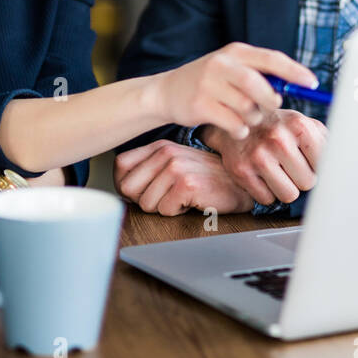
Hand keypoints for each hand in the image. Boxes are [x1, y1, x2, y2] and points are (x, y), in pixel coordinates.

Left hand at [114, 140, 256, 215]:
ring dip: (165, 207)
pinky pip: (165, 210)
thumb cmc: (205, 178)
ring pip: (146, 203)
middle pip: (128, 187)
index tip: (145, 189)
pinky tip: (192, 201)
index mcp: (159, 146)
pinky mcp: (186, 184)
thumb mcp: (173, 166)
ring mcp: (176, 167)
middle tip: (168, 195)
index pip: (120, 165)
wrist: (238, 184)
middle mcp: (166, 152)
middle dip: (146, 199)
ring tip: (183, 196)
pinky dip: (178, 211)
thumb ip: (147, 170)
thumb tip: (121, 187)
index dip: (127, 184)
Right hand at [156, 42, 317, 141]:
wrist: (166, 92)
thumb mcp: (231, 69)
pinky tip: (235, 128)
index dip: (295, 72)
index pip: (272, 58)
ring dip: (253, 119)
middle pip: (258, 85)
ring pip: (247, 108)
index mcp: (235, 51)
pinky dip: (240, 131)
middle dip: (270, 101)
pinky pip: (233, 124)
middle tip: (270, 107)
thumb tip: (294, 87)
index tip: (314, 83)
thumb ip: (258, 75)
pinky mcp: (200, 105)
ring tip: (245, 118)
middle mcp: (221, 64)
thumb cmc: (208, 83)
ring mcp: (208, 84)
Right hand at [203, 109, 326, 205]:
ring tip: (277, 170)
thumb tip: (347, 164)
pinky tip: (262, 174)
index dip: (317, 167)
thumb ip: (325, 141)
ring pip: (289, 195)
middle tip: (290, 164)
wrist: (237, 121)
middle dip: (301, 177)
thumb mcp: (302, 123)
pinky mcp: (241, 171)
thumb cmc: (276, 126)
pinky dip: (266, 191)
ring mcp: (258, 156)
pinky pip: (267, 199)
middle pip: (308, 183)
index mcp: (299, 125)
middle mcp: (278, 139)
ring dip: (285, 187)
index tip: (309, 160)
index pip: (325, 166)